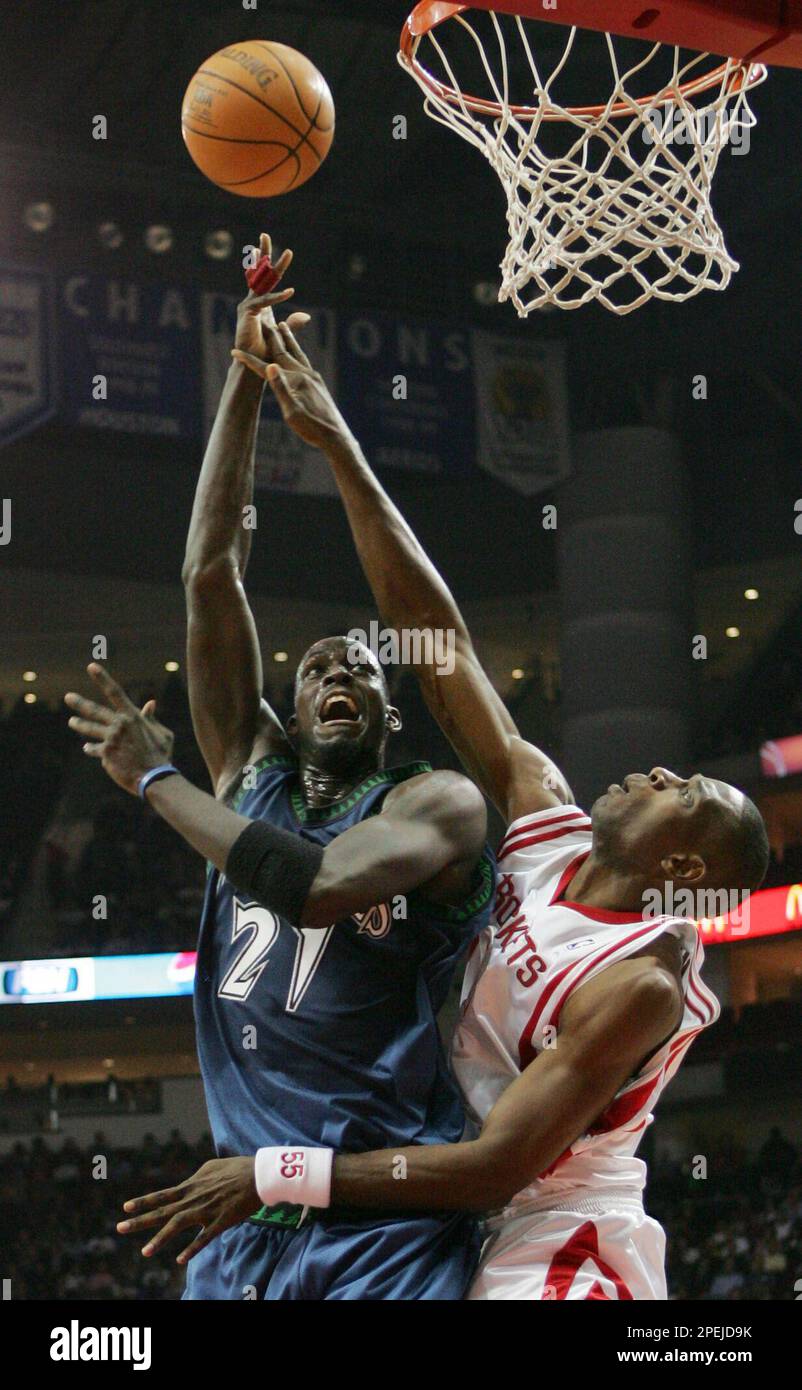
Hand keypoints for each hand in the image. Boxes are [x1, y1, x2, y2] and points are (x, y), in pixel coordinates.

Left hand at [64, 663, 173, 795]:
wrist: (153, 777)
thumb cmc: (161, 755)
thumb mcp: (162, 733)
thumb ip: (151, 718)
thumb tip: (150, 702)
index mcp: (133, 716)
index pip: (115, 692)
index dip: (102, 678)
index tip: (91, 666)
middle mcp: (119, 724)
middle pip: (95, 710)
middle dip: (79, 703)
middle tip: (68, 697)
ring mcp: (110, 739)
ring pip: (90, 729)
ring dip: (80, 725)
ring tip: (72, 722)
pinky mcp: (105, 754)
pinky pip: (94, 749)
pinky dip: (92, 749)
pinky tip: (87, 748)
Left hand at [117, 1157, 258, 1263]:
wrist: (258, 1174)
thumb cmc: (236, 1168)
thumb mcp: (211, 1167)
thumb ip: (196, 1178)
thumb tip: (188, 1183)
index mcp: (191, 1185)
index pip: (162, 1195)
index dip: (144, 1201)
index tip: (126, 1207)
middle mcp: (194, 1198)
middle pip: (163, 1211)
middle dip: (141, 1220)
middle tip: (120, 1227)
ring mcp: (206, 1210)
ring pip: (178, 1225)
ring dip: (161, 1239)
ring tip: (144, 1252)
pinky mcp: (221, 1221)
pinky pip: (204, 1238)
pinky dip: (192, 1248)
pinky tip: (180, 1260)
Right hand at [232, 323, 350, 452]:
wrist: (336, 436)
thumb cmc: (312, 428)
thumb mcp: (292, 412)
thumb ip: (281, 388)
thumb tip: (270, 366)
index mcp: (295, 380)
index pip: (266, 366)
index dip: (250, 360)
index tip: (235, 352)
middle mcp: (304, 374)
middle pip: (284, 351)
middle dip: (271, 336)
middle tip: (263, 320)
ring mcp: (313, 377)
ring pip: (297, 352)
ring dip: (288, 338)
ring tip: (283, 325)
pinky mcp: (318, 383)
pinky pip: (304, 361)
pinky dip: (297, 351)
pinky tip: (297, 353)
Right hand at [234, 231, 309, 360]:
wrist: (253, 365)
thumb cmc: (265, 353)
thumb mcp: (283, 334)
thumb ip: (292, 324)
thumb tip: (306, 316)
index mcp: (260, 304)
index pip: (264, 279)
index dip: (267, 264)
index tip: (267, 249)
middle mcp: (252, 301)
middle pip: (259, 273)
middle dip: (263, 253)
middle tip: (264, 234)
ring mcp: (248, 305)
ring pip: (262, 281)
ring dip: (274, 266)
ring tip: (286, 253)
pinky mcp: (247, 314)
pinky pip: (264, 302)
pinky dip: (278, 298)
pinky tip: (290, 292)